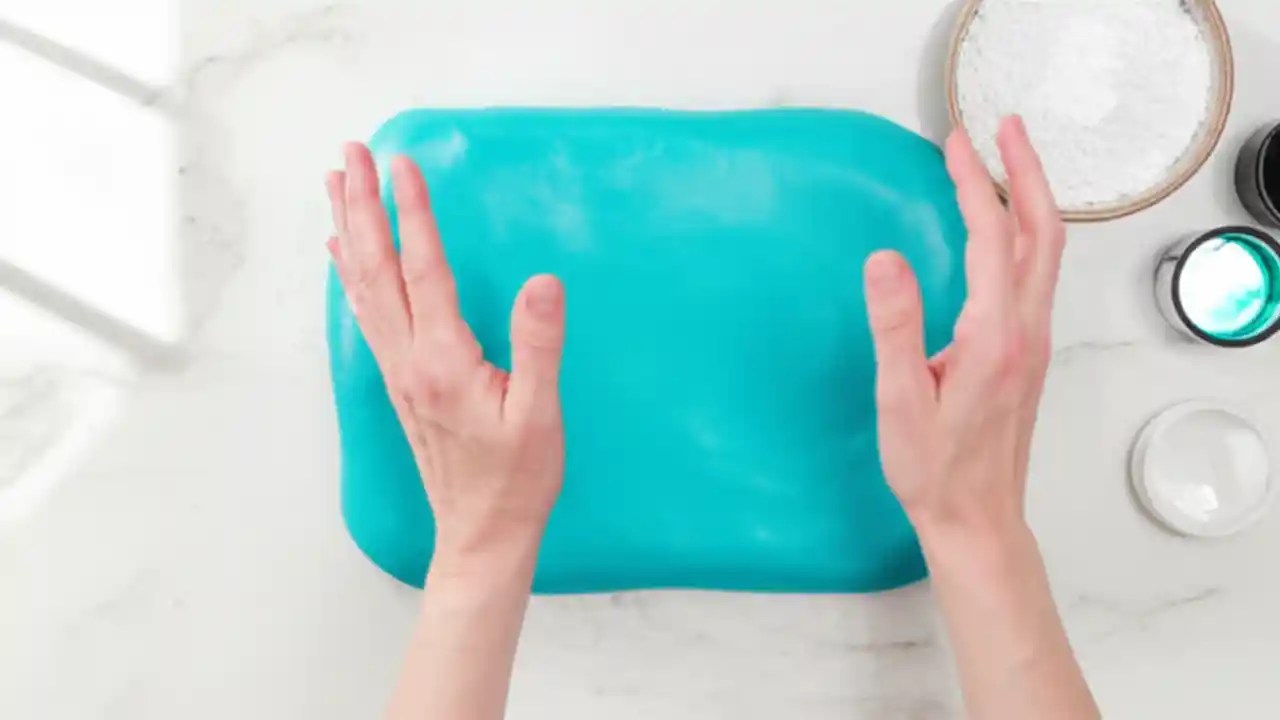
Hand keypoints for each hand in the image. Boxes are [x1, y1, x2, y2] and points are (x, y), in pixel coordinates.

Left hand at [326, 143, 566, 575]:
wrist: (482, 534)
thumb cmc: (517, 479)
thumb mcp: (541, 414)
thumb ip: (538, 345)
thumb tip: (543, 282)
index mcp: (444, 361)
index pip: (424, 271)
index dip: (412, 214)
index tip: (402, 166)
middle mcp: (410, 360)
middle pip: (377, 269)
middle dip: (361, 206)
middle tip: (351, 153)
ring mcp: (399, 371)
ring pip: (364, 287)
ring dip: (348, 231)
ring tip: (336, 186)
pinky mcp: (400, 382)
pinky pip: (367, 314)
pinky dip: (351, 275)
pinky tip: (343, 256)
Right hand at [864, 115, 1064, 537]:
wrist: (977, 520)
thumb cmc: (934, 469)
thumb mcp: (900, 400)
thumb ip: (894, 326)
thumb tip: (884, 259)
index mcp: (994, 336)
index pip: (992, 238)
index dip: (975, 183)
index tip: (955, 143)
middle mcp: (1025, 330)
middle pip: (1043, 231)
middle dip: (1027, 171)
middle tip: (1004, 126)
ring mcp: (1033, 341)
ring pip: (1046, 251)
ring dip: (1031, 198)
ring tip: (1006, 161)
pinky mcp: (1028, 353)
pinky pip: (1036, 274)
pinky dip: (1024, 232)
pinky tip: (1001, 229)